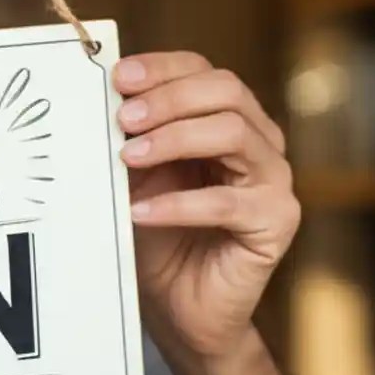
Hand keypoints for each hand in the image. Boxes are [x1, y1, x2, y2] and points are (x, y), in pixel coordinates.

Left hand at [114, 53, 299, 359]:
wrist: (182, 307)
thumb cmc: (158, 237)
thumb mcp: (136, 179)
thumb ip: (129, 140)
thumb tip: (97, 101)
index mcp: (228, 120)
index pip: (205, 71)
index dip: (162, 68)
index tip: (117, 77)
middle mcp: (260, 142)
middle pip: (227, 91)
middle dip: (169, 99)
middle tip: (124, 118)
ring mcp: (274, 180)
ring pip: (234, 134)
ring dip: (174, 140)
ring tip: (127, 157)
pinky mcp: (277, 222)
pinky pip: (227, 203)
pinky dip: (177, 204)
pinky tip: (139, 212)